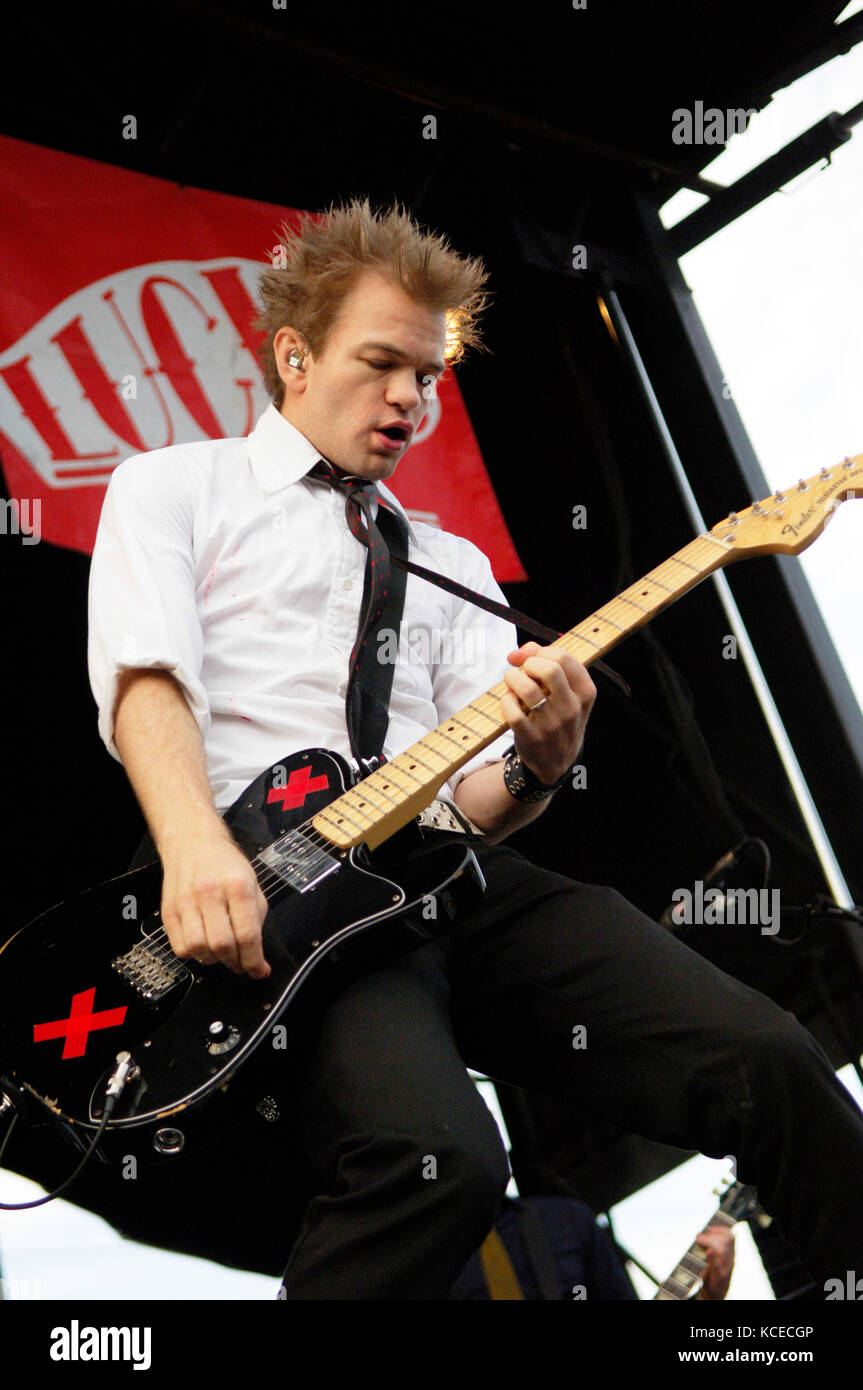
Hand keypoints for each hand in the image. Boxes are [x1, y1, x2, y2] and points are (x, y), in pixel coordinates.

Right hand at [159, 831, 270, 979]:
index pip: (247, 934)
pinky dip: (194, 954)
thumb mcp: (252, 883)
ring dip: (214, 960)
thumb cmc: (225, 864)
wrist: (193, 842)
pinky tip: (204, 946)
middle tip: (241, 964)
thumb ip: (256, 918)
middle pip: (222, 945)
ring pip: (198, 949)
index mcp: (237, 885)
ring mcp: (186, 902)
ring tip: (222, 954)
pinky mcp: (168, 910)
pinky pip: (180, 947)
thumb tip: (257, 956)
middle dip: (236, 963)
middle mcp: (210, 893)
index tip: (260, 972)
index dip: (255, 960)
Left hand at [501, 642, 595, 784]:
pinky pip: (512, 710)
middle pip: (549, 669)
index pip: (564, 657)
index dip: (540, 651)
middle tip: (523, 671)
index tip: (529, 658)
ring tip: (512, 682)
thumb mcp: (567, 694)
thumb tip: (523, 650)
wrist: (556, 762)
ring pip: (527, 687)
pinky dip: (506, 701)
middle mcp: (572, 708)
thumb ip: (549, 664)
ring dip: (512, 678)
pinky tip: (510, 702)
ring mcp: (552, 724)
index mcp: (585, 692)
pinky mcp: (532, 737)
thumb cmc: (559, 719)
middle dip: (528, 663)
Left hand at [698, 1227, 734, 1300]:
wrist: (716, 1294)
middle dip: (712, 1235)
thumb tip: (703, 1231)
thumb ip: (714, 1246)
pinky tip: (708, 1251)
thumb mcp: (716, 1259)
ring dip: (710, 1242)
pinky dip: (713, 1257)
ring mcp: (726, 1268)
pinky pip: (718, 1265)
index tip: (709, 1228)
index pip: (730, 1236)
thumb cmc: (714, 1274)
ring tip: (699, 1241)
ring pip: (723, 1251)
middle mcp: (730, 1259)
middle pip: (727, 1241)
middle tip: (699, 1237)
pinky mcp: (720, 1276)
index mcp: (730, 1253)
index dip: (721, 1229)